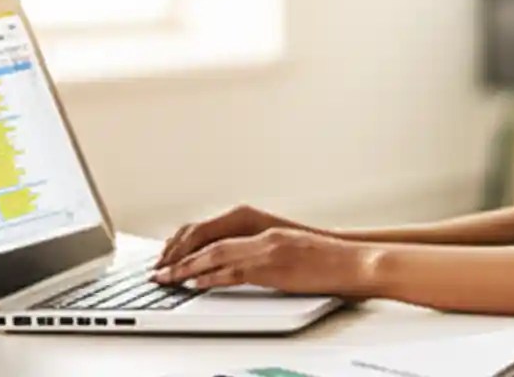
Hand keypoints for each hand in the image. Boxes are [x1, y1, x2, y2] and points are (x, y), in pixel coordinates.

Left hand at [152, 228, 381, 295]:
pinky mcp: (273, 267)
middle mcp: (261, 235)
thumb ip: (266, 252)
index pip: (217, 233)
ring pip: (215, 255)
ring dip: (187, 268)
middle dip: (180, 256)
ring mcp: (267, 249)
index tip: (171, 257)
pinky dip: (210, 277)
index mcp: (265, 229)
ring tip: (166, 278)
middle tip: (159, 270)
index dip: (190, 245)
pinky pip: (233, 271)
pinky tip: (195, 283)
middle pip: (210, 241)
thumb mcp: (292, 250)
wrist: (354, 261)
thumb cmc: (329, 260)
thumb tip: (241, 265)